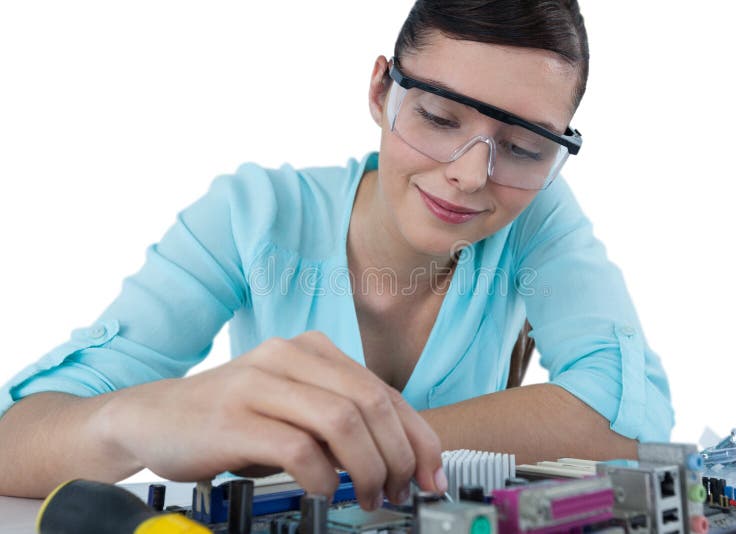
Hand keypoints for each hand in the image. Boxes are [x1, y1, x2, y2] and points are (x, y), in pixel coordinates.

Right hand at [101, 331, 444, 508]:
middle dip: (398, 455)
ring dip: (367, 467)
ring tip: (367, 496)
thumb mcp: (293, 409)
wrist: (153, 418)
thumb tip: (402, 460)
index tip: (432, 474)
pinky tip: (320, 490)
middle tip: (398, 492)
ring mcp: (260, 382)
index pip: (384, 390)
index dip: (417, 436)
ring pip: (342, 420)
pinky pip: (298, 447)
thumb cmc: (232, 419)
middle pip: (371, 402)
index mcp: (312, 349)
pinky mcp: (233, 417)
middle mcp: (290, 355)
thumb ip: (340, 421)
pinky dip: (321, 475)